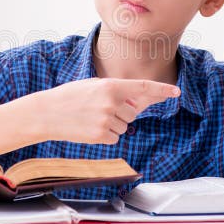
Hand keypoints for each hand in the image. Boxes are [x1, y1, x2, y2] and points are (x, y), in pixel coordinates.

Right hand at [32, 78, 179, 144]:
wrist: (47, 113)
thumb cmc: (70, 97)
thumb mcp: (93, 86)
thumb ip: (115, 92)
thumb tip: (135, 105)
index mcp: (110, 86)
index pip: (142, 87)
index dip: (161, 90)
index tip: (175, 92)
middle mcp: (111, 102)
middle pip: (132, 113)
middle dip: (121, 113)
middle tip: (99, 109)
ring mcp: (106, 120)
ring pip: (124, 126)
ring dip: (112, 124)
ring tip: (91, 118)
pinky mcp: (100, 135)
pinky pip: (115, 138)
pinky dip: (105, 135)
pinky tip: (89, 128)